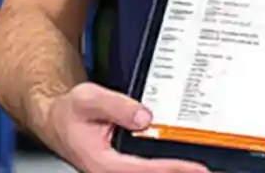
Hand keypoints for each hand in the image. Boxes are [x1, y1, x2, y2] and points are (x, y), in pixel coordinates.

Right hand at [40, 82, 210, 172]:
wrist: (56, 119)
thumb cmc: (69, 112)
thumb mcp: (89, 99)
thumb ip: (117, 106)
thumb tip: (145, 116)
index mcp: (101, 163)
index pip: (142, 170)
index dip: (171, 169)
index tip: (195, 168)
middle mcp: (111, 172)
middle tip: (208, 170)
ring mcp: (118, 171)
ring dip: (174, 171)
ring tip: (200, 169)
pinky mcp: (123, 167)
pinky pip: (147, 170)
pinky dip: (167, 167)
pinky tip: (183, 165)